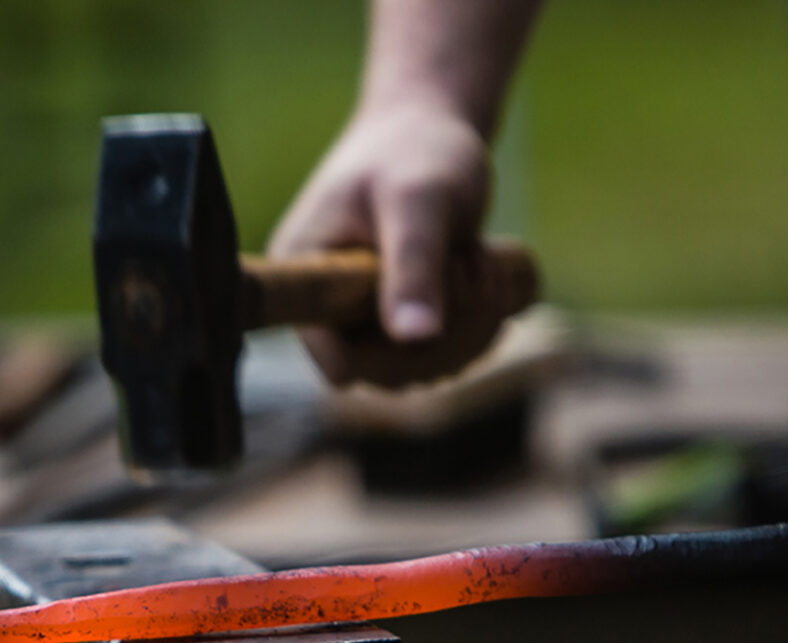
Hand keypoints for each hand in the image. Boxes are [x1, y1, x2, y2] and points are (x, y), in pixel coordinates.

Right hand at [269, 104, 503, 387]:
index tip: (436, 306)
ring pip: (419, 369)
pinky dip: (475, 328)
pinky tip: (484, 278)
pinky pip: (437, 358)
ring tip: (476, 259)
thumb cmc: (416, 149)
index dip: (394, 351)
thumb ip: (413, 267)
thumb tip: (416, 340)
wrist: (431, 126)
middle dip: (447, 330)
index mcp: (303, 276)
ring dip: (469, 326)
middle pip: (386, 373)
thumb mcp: (417, 202)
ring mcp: (361, 316)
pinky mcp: (393, 319)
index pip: (335, 359)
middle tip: (472, 262)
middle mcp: (323, 306)